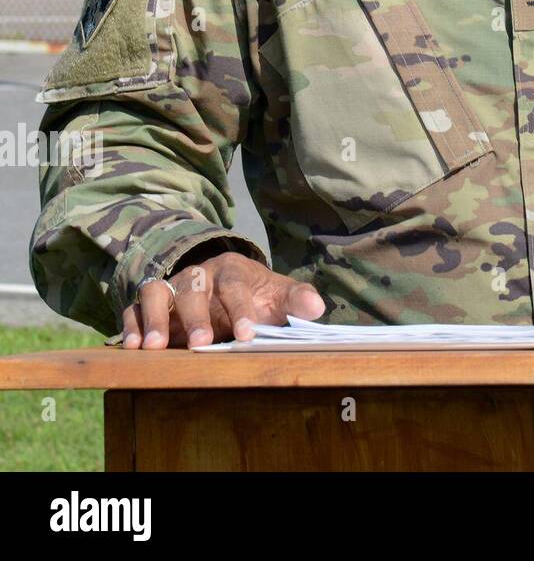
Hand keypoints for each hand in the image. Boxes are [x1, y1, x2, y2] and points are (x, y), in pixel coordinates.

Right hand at [122, 252, 324, 348]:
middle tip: (202, 344)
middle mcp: (198, 275)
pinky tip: (132, 347)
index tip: (247, 335)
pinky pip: (133, 309)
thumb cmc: (255, 295)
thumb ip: (296, 300)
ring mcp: (171, 288)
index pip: (236, 286)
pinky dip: (131, 324)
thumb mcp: (277, 295)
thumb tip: (317, 307)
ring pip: (156, 292)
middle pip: (193, 288)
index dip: (241, 309)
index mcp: (232, 270)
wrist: (227, 286)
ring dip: (155, 318)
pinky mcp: (149, 304)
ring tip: (155, 346)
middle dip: (196, 315)